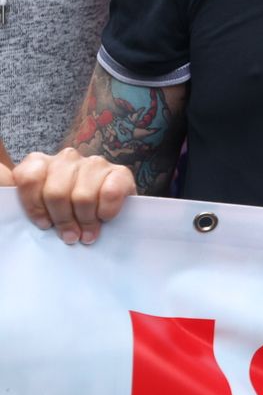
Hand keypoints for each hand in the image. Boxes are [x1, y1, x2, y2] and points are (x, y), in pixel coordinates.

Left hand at [7, 148, 136, 245]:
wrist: (106, 212)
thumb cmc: (67, 212)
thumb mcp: (38, 206)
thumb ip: (26, 201)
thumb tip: (3, 192)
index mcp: (40, 163)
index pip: (29, 178)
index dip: (35, 206)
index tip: (44, 225)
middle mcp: (66, 158)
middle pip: (56, 192)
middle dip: (63, 220)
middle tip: (70, 236)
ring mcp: (94, 162)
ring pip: (82, 197)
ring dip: (86, 220)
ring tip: (88, 234)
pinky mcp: (120, 172)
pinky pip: (109, 194)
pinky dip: (106, 212)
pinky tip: (105, 218)